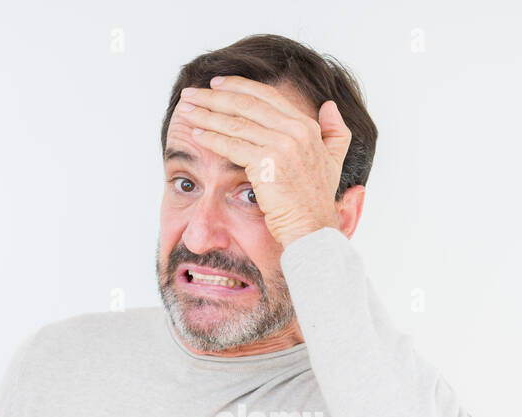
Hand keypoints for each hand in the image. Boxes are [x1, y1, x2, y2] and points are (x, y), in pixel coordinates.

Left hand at [175, 75, 348, 246]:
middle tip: (192, 93)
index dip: (239, 86)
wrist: (312, 229)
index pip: (267, 96)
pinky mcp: (265, 163)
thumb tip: (329, 107)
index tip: (217, 83)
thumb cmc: (316, 201)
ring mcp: (281, 146)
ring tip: (186, 110)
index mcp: (307, 126)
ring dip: (207, 114)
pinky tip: (197, 135)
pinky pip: (231, 145)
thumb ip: (335, 131)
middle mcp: (295, 131)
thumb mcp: (333, 160)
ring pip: (235, 123)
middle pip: (246, 104)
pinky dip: (212, 138)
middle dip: (214, 96)